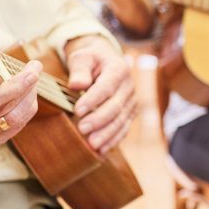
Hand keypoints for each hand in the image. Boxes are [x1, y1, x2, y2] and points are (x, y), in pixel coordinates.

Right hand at [0, 28, 42, 148]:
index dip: (15, 81)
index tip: (33, 67)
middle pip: (2, 103)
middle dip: (25, 85)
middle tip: (35, 69)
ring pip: (12, 118)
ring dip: (28, 98)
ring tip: (32, 82)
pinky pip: (13, 128)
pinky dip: (25, 111)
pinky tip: (26, 98)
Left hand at [64, 35, 137, 152]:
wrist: (106, 61)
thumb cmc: (90, 60)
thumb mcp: (82, 57)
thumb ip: (79, 70)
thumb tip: (76, 85)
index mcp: (118, 69)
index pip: (106, 87)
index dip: (93, 100)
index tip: (77, 111)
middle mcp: (129, 86)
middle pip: (116, 106)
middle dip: (99, 120)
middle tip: (82, 129)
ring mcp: (132, 101)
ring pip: (121, 120)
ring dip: (107, 134)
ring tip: (92, 144)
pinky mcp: (130, 113)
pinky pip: (124, 128)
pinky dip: (113, 140)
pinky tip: (102, 150)